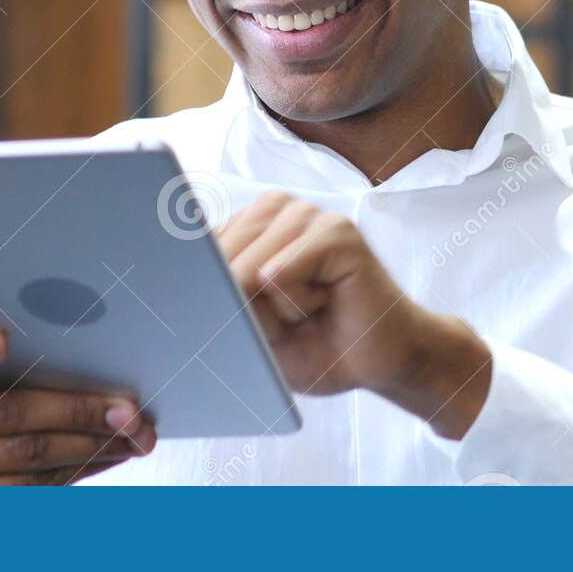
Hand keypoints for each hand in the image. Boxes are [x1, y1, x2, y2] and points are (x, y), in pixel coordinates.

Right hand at [0, 327, 157, 484]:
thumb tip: (75, 337)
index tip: (2, 340)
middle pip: (1, 416)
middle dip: (75, 410)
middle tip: (128, 408)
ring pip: (22, 459)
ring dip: (88, 445)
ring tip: (134, 432)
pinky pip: (27, 490)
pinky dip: (76, 469)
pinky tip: (107, 453)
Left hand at [217, 191, 492, 438]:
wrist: (378, 362)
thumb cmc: (313, 344)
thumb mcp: (250, 329)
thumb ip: (220, 300)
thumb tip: (194, 282)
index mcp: (248, 225)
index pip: (194, 250)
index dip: (200, 290)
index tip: (207, 306)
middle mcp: (275, 209)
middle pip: (218, 262)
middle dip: (244, 310)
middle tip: (291, 321)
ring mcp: (308, 214)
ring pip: (247, 271)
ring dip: (274, 312)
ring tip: (309, 312)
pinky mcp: (336, 231)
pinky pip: (280, 274)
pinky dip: (297, 306)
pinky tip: (327, 303)